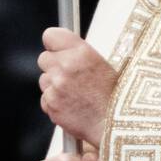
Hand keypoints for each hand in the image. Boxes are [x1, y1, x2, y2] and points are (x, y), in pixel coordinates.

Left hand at [37, 27, 116, 148]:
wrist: (117, 125)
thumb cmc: (115, 97)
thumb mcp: (103, 65)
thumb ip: (79, 55)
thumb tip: (64, 50)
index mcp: (81, 53)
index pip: (50, 36)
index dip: (54, 43)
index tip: (58, 48)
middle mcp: (66, 67)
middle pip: (44, 58)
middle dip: (53, 66)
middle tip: (69, 76)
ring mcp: (56, 87)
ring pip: (43, 80)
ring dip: (54, 85)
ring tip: (75, 94)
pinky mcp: (51, 104)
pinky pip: (45, 99)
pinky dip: (54, 102)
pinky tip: (71, 106)